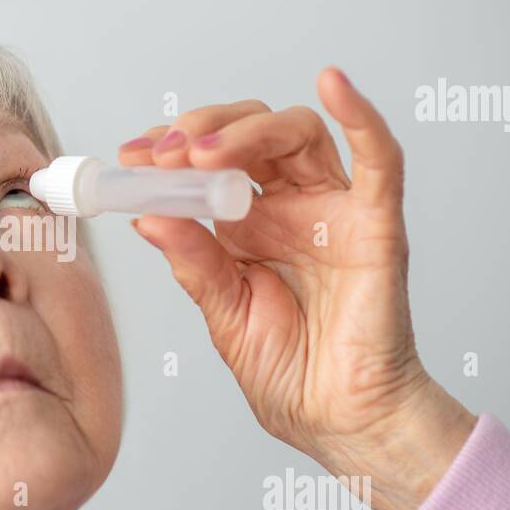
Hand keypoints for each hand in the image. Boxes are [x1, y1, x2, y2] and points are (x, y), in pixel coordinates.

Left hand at [121, 68, 476, 509]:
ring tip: (199, 155)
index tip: (129, 156)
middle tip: (160, 155)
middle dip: (199, 134)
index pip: (210, 162)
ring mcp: (334, 210)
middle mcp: (290, 206)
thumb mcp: (223, 315)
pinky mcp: (376, 225)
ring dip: (245, 132)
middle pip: (250, 135)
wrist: (338, 424)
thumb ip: (193, 263)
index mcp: (248, 225)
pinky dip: (361, 116)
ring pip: (297, 134)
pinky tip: (333, 84)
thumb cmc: (291, 375)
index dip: (170, 150)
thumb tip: (147, 216)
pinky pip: (379, 160)